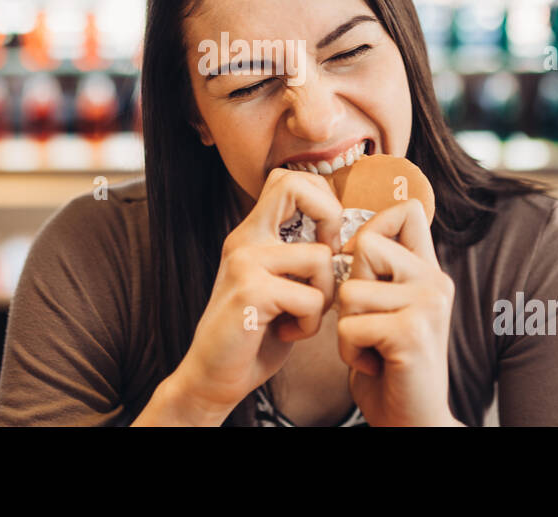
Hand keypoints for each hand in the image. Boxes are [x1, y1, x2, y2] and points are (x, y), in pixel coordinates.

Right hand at [170, 168, 343, 421]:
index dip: (322, 200)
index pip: (290, 179)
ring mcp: (245, 262)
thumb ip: (298, 258)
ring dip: (325, 295)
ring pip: (321, 256)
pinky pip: (311, 299)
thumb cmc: (254, 336)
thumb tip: (346, 241)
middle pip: (298, 185)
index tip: (326, 242)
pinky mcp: (250, 292)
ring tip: (302, 316)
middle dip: (331, 219)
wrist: (211, 378)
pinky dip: (310, 324)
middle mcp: (245, 239)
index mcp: (253, 233)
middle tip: (325, 264)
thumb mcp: (278, 285)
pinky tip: (288, 334)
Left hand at [334, 199, 460, 426]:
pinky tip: (374, 364)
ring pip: (349, 289)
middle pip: (365, 244)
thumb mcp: (385, 309)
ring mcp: (427, 304)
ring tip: (372, 347)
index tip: (361, 263)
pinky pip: (348, 325)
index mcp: (429, 271)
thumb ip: (379, 273)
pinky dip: (349, 351)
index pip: (408, 211)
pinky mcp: (412, 332)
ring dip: (346, 327)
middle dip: (349, 287)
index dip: (373, 225)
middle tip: (370, 324)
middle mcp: (434, 281)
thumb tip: (348, 234)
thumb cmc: (388, 366)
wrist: (413, 421)